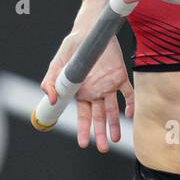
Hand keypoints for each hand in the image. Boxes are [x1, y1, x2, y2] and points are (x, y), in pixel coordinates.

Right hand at [41, 34, 133, 153]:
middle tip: (104, 148)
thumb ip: (50, 82)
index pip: (83, 116)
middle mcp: (95, 92)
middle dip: (101, 133)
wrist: (89, 30)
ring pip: (113, 109)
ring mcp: (108, 84)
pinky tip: (129, 114)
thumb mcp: (57, 65)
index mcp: (81, 92)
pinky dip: (130, 103)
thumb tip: (50, 99)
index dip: (84, 130)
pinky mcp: (120, 75)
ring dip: (116, 124)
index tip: (84, 144)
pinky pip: (128, 92)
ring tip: (116, 139)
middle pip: (99, 117)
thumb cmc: (71, 48)